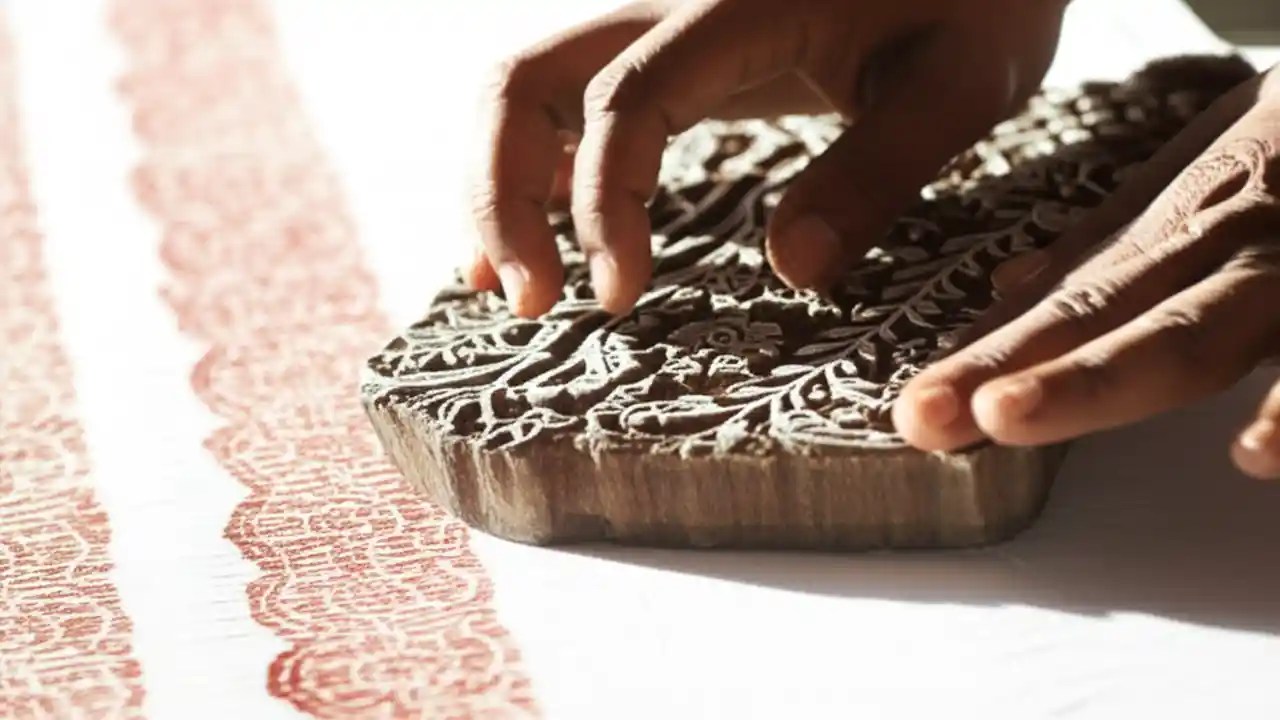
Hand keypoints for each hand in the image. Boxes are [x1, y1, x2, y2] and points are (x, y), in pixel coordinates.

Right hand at [468, 0, 1066, 316]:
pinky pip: (568, 103)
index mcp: (736, 8)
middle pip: (523, 79)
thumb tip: (794, 271)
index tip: (619, 298)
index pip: (627, 100)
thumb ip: (881, 167)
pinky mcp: (667, 52)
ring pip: (525, 87)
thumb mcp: (964, 82)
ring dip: (499, 185)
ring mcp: (658, 25)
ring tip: (513, 289)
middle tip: (530, 303)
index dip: (602, 201)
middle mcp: (670, 6)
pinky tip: (543, 240)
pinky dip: (535, 172)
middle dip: (500, 194)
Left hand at [894, 65, 1279, 479]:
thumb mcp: (1205, 174)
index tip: (915, 410)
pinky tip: (1253, 455)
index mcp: (1186, 222)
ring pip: (1202, 331)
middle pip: (1113, 316)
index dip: (990, 356)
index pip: (1073, 302)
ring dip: (1104, 376)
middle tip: (927, 414)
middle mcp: (1232, 244)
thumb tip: (1006, 293)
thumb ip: (1112, 244)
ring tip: (1011, 419)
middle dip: (1012, 369)